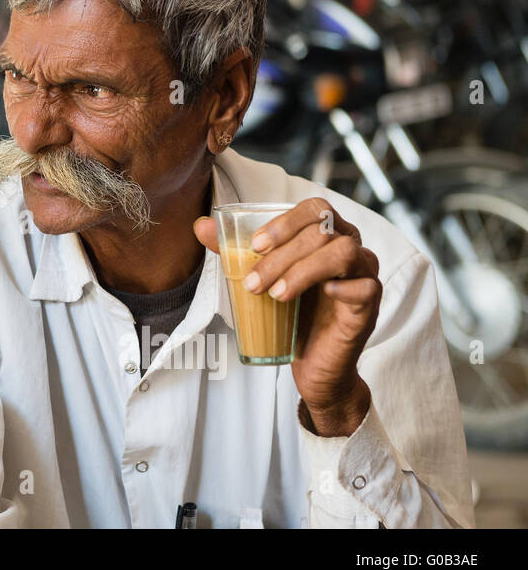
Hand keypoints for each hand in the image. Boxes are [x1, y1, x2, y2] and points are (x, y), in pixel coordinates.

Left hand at [194, 197, 379, 436]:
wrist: (312, 361)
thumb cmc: (290, 312)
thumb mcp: (262, 277)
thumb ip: (234, 251)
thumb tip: (200, 226)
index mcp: (326, 234)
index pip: (315, 209)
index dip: (285, 223)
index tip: (255, 246)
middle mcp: (351, 247)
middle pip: (324, 231)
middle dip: (282, 255)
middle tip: (254, 282)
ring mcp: (364, 275)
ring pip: (344, 253)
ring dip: (304, 270)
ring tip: (276, 295)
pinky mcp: (370, 306)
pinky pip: (366, 287)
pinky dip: (343, 288)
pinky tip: (324, 294)